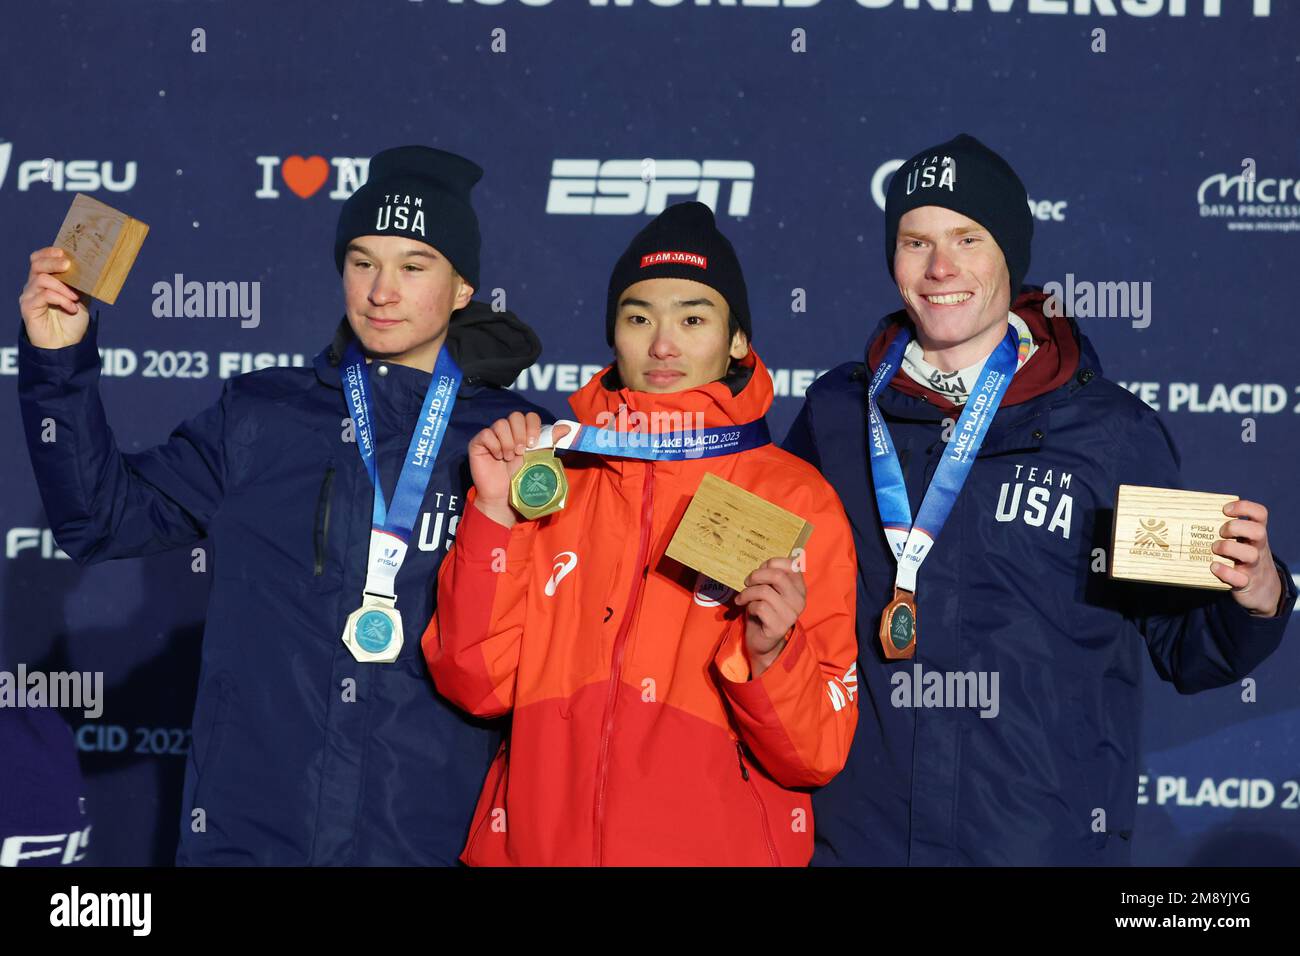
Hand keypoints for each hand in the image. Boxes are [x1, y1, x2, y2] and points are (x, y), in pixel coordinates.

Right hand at [19, 246, 90, 348]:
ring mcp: (29, 296)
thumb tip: (92, 267)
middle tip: (69, 265)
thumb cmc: (72, 321)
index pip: (39, 259)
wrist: (66, 344)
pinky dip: (61, 299)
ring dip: (63, 286)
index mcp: (45, 280)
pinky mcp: (28, 307)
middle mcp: (34, 285)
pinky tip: (71, 307)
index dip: (49, 252)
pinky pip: (43, 295)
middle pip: (37, 264)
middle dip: (54, 262)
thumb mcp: (81, 298)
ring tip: (75, 298)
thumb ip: (81, 283)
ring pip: (42, 279)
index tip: (65, 253)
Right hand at [468, 413, 569, 528]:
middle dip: (520, 434)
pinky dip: (494, 446)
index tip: (533, 444)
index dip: (532, 427)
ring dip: (507, 442)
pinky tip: (497, 457)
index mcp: (523, 432)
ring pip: (500, 424)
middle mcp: (508, 431)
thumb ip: (550, 441)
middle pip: (515, 416)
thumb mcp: (538, 457)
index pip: (529, 416)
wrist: (505, 496)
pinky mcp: (478, 442)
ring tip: (508, 458)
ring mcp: (492, 435)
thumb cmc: (521, 478)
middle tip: (520, 452)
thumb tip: (567, 428)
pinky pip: (486, 433)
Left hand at [735, 557, 805, 677]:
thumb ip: (769, 578)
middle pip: (777, 576)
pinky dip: (749, 606)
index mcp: (799, 588)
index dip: (772, 563)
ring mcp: (790, 614)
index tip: (760, 569)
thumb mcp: (769, 591)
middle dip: (756, 575)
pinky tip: (748, 610)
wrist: (763, 642)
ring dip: (748, 593)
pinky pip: (759, 607)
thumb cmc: (764, 611)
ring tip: (742, 598)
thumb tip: (761, 565)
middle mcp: (799, 600)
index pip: (792, 565)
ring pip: (764, 591)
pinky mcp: (779, 626)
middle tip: (746, 582)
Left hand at [1212, 499, 1284, 615]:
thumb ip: (1224, 528)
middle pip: (1258, 531)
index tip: (1225, 509)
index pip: (1260, 514)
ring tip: (1214, 548)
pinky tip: (1213, 566)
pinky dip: (1225, 572)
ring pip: (1251, 554)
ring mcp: (1253, 566)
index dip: (1244, 508)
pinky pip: (1240, 579)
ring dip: (1229, 548)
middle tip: (1220, 532)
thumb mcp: (1241, 541)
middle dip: (1235, 527)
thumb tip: (1189, 512)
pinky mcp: (1246, 583)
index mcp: (1255, 534)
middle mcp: (1258, 547)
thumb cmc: (1240, 557)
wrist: (1262, 589)